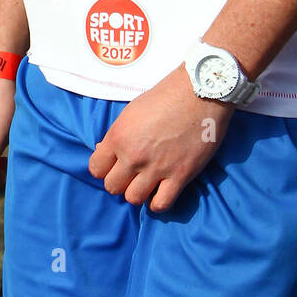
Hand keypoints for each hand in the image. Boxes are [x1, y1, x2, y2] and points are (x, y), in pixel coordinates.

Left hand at [88, 66, 233, 211]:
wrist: (199, 93)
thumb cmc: (165, 96)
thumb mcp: (131, 111)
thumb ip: (118, 135)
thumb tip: (106, 152)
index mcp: (118, 136)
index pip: (96, 169)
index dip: (104, 168)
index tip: (114, 165)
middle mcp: (133, 155)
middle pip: (112, 187)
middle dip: (120, 182)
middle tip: (131, 174)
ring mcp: (156, 167)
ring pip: (133, 199)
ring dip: (138, 192)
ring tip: (147, 183)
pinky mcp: (180, 175)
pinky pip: (161, 204)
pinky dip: (158, 203)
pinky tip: (160, 192)